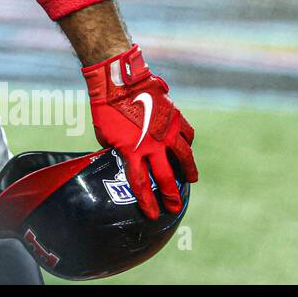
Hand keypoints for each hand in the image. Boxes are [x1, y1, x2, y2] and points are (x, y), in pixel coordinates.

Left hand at [83, 45, 197, 219]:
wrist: (119, 82)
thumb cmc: (106, 107)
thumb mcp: (105, 135)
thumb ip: (117, 148)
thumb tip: (121, 155)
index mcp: (132, 152)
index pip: (141, 184)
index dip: (147, 202)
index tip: (153, 214)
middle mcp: (153, 146)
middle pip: (166, 177)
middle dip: (171, 195)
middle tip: (174, 206)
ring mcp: (166, 131)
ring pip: (185, 157)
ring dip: (189, 170)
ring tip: (191, 178)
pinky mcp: (175, 117)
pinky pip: (187, 134)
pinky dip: (188, 142)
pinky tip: (188, 146)